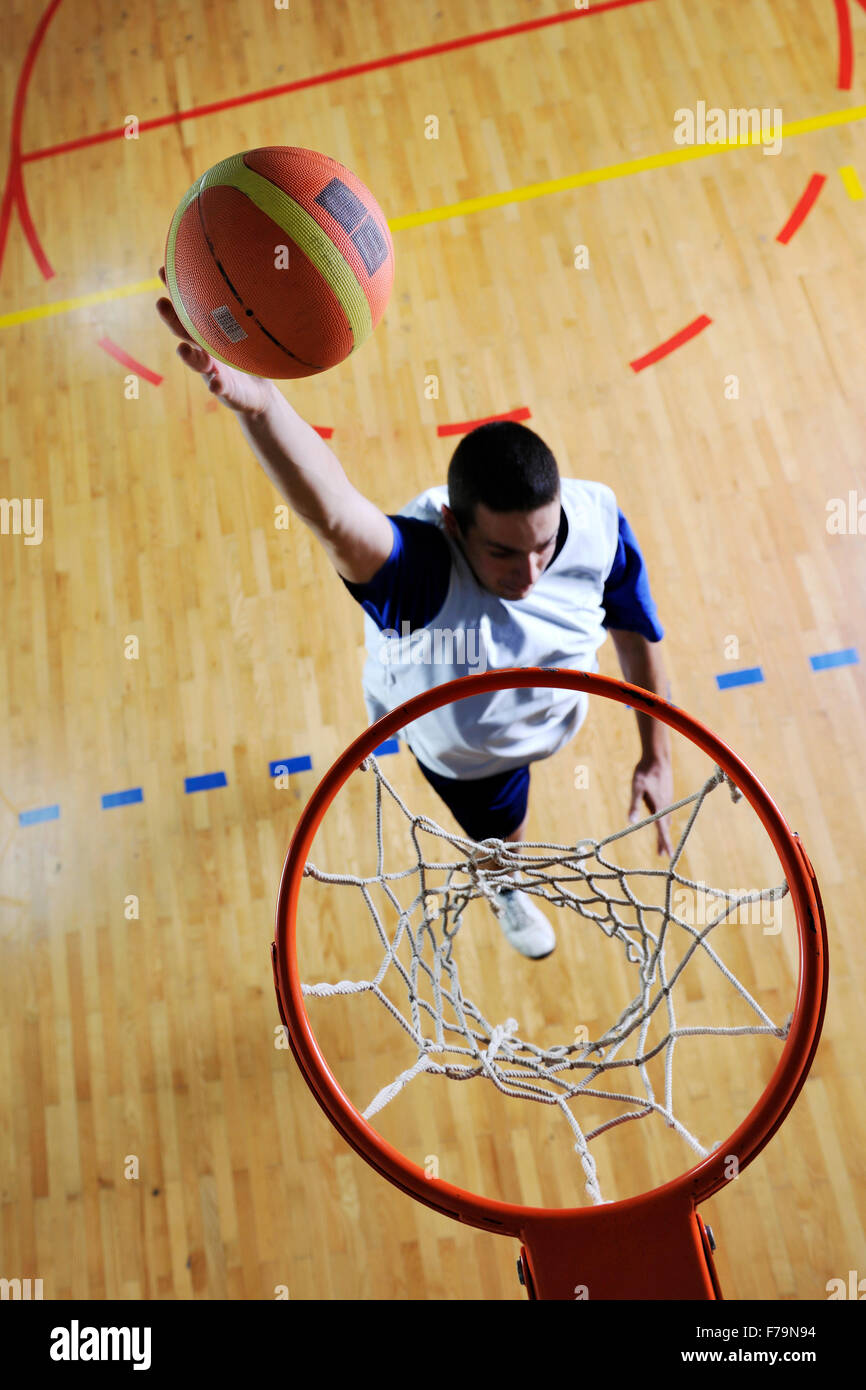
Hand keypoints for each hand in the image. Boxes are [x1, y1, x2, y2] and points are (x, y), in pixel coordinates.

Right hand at [155, 266, 272, 416]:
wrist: (259, 393)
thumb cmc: (252, 355)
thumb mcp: (251, 326)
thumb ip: (246, 302)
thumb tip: (247, 259)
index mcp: (208, 332)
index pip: (188, 308)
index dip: (175, 291)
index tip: (164, 270)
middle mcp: (205, 350)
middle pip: (184, 333)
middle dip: (171, 319)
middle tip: (160, 303)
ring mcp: (212, 371)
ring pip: (197, 362)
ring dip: (188, 355)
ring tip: (182, 348)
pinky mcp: (225, 390)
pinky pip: (221, 388)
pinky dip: (217, 385)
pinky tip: (215, 382)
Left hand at [627, 756, 673, 855]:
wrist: (657, 756)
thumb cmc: (645, 771)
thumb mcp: (636, 787)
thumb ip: (634, 805)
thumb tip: (630, 822)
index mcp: (659, 807)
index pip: (662, 829)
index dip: (664, 842)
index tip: (669, 855)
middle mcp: (666, 805)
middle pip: (665, 827)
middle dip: (664, 841)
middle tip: (665, 855)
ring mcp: (667, 799)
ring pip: (666, 819)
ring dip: (664, 831)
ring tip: (662, 842)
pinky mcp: (666, 794)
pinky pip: (666, 812)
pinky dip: (665, 821)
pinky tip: (662, 821)